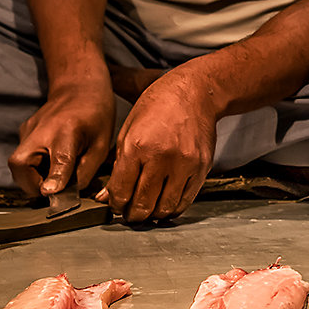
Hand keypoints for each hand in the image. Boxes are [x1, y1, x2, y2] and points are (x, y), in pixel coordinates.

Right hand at [9, 87, 114, 197]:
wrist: (79, 85)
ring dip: (31, 177)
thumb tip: (69, 194)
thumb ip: (85, 172)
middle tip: (51, 191)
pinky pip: (23, 157)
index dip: (54, 177)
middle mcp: (43, 129)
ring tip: (54, 175)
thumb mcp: (102, 144)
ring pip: (18, 164)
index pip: (59, 159)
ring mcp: (29, 129)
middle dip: (30, 185)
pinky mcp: (24, 131)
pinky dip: (33, 167)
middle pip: (21, 164)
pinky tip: (50, 162)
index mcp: (69, 130)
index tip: (49, 193)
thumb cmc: (95, 113)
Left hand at [100, 66, 219, 222]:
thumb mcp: (128, 129)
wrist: (194, 92)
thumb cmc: (159, 105)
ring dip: (153, 215)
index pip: (121, 192)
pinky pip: (185, 201)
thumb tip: (107, 197)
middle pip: (143, 205)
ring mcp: (185, 163)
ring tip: (148, 210)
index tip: (117, 205)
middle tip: (130, 213)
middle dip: (133, 215)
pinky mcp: (202, 167)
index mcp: (137, 146)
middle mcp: (161, 157)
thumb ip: (118, 166)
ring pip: (165, 208)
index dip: (116, 204)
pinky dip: (173, 208)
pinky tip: (165, 203)